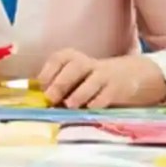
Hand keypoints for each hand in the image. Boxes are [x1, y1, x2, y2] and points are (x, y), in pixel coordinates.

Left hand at [37, 50, 165, 107]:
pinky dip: (97, 102)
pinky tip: (89, 108)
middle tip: (50, 97)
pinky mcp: (116, 88)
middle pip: (75, 66)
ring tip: (70, 105)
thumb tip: (38, 98)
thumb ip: (57, 85)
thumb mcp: (73, 77)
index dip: (48, 70)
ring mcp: (104, 75)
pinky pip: (106, 94)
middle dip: (61, 82)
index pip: (60, 58)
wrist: (127, 75)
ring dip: (79, 93)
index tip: (40, 84)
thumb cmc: (89, 79)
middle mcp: (88, 63)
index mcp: (73, 58)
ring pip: (92, 80)